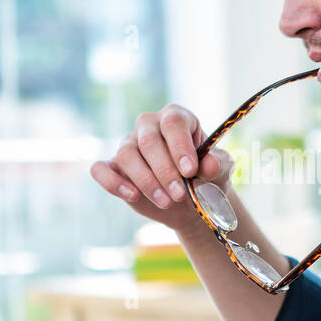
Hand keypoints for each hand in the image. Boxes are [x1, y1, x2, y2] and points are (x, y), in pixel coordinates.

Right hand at [90, 104, 234, 234]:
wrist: (190, 200)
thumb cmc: (205, 177)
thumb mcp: (219, 171)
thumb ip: (216, 165)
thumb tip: (207, 165)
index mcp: (176, 118)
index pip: (172, 123)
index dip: (180, 146)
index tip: (190, 171)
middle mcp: (149, 126)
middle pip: (149, 141)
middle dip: (165, 171)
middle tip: (180, 194)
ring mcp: (129, 145)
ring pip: (126, 154)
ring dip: (146, 181)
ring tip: (166, 202)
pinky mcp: (114, 167)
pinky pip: (101, 169)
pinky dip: (113, 182)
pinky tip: (132, 195)